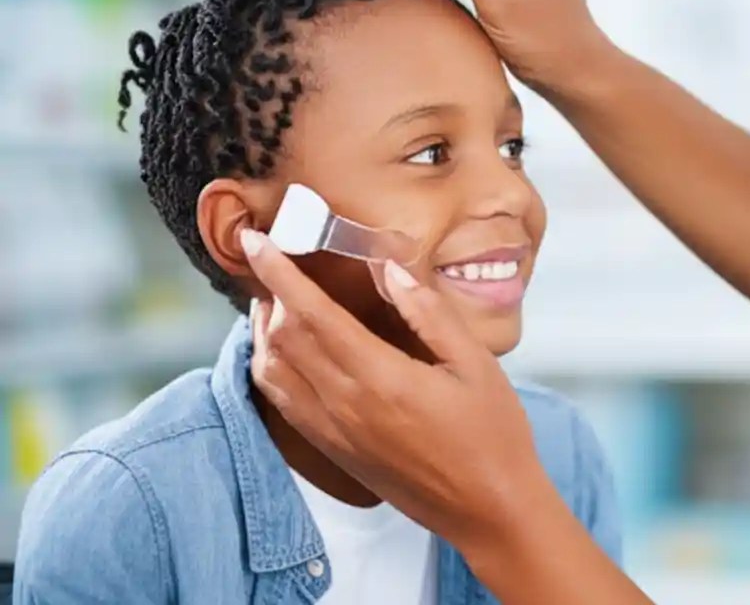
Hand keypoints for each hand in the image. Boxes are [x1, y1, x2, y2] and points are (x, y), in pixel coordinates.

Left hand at [239, 229, 557, 551]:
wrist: (489, 511)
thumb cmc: (493, 435)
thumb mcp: (476, 364)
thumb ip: (430, 313)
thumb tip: (390, 269)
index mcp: (381, 377)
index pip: (311, 313)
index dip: (278, 272)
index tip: (256, 239)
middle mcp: (346, 405)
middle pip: (283, 337)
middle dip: (270, 292)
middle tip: (275, 261)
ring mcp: (335, 432)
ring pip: (273, 370)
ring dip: (265, 330)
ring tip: (276, 301)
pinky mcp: (335, 450)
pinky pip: (283, 402)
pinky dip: (272, 368)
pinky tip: (285, 352)